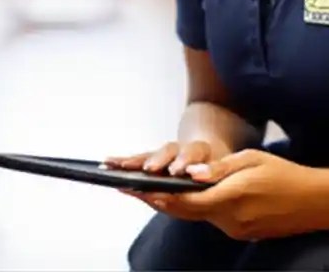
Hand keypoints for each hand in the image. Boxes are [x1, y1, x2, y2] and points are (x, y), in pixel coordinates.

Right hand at [104, 139, 231, 177]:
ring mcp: (164, 153)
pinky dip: (123, 161)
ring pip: (149, 155)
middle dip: (158, 160)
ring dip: (134, 160)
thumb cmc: (214, 173)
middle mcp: (180, 148)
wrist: (207, 159)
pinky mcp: (152, 159)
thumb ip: (210, 178)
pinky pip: (137, 160)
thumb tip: (198, 179)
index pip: (195, 153)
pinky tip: (108, 162)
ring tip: (118, 165)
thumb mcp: (220, 174)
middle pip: (168, 150)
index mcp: (202, 151)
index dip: (186, 162)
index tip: (182, 171)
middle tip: (150, 169)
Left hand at [125, 148, 327, 240]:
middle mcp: (230, 219)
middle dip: (155, 200)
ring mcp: (235, 229)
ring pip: (195, 216)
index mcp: (231, 198)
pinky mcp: (240, 233)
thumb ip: (219, 168)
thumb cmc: (285, 174)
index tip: (135, 187)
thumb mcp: (251, 160)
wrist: (315, 202)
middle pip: (183, 212)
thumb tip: (190, 173)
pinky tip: (180, 198)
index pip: (185, 200)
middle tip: (129, 189)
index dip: (157, 195)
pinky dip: (193, 209)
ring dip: (173, 205)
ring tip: (147, 191)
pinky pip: (210, 219)